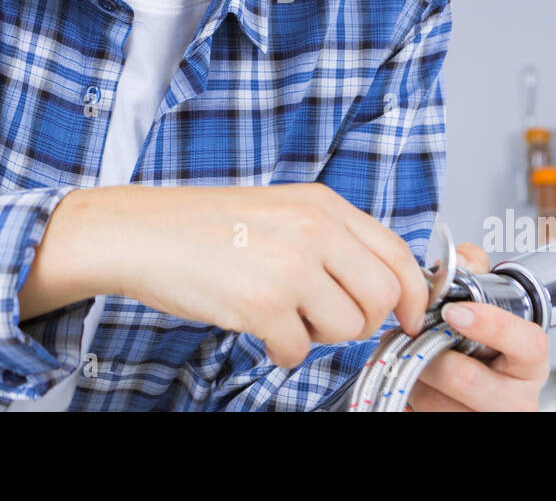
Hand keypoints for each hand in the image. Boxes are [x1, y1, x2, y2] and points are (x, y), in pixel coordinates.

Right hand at [109, 183, 430, 368]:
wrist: (141, 233)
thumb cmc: (205, 226)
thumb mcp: (281, 210)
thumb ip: (332, 238)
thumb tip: (381, 284)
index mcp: (322, 204)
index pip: (397, 252)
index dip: (413, 293)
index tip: (409, 317)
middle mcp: (314, 230)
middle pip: (381, 296)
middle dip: (361, 321)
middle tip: (325, 318)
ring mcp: (290, 266)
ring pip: (347, 328)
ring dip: (317, 335)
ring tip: (281, 314)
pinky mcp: (262, 304)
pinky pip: (298, 350)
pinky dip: (281, 350)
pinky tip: (258, 327)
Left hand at [404, 242, 550, 410]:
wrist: (489, 381)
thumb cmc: (488, 340)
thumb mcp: (491, 301)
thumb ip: (475, 269)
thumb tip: (453, 260)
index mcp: (530, 360)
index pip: (526, 343)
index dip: (491, 326)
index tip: (453, 311)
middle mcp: (516, 397)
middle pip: (462, 376)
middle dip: (428, 351)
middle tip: (413, 332)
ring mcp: (487, 418)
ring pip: (433, 399)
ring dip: (412, 371)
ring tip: (413, 354)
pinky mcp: (457, 426)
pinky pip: (419, 412)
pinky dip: (407, 391)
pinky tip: (413, 375)